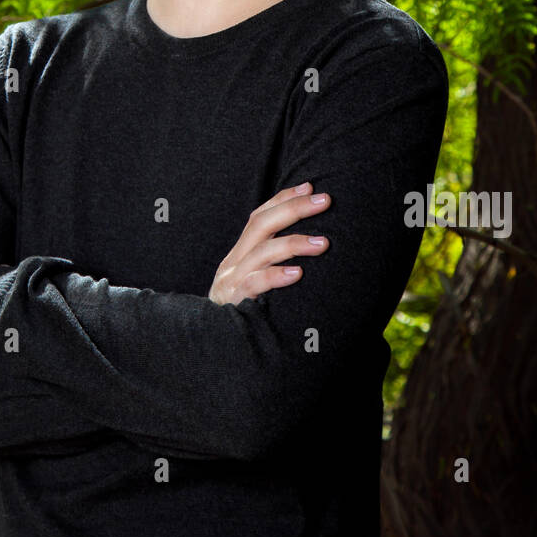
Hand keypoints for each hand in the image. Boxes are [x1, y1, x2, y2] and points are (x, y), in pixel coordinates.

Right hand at [208, 182, 329, 305]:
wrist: (211, 350)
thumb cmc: (242, 314)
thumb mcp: (252, 285)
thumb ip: (270, 265)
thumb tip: (312, 247)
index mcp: (238, 255)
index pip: (259, 217)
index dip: (282, 199)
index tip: (309, 186)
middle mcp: (233, 263)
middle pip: (261, 224)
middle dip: (294, 209)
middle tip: (325, 200)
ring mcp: (231, 281)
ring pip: (261, 251)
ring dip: (294, 243)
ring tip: (324, 243)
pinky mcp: (234, 303)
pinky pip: (254, 285)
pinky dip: (275, 277)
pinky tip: (297, 274)